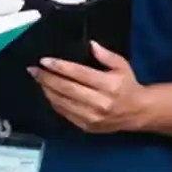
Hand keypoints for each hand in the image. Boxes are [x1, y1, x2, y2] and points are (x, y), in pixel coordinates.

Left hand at [28, 41, 149, 133]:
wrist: (137, 112)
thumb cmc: (127, 85)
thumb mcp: (122, 65)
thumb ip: (106, 55)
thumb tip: (91, 44)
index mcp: (109, 85)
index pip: (79, 74)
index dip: (60, 67)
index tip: (44, 61)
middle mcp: (99, 102)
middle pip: (67, 89)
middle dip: (47, 78)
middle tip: (33, 70)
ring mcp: (92, 117)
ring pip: (62, 103)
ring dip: (47, 90)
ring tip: (38, 79)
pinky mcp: (87, 127)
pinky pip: (65, 114)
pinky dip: (54, 102)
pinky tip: (48, 93)